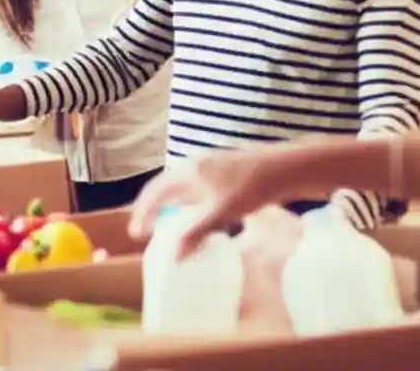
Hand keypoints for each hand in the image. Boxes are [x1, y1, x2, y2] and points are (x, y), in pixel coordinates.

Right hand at [128, 149, 286, 258]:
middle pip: (164, 187)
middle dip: (153, 209)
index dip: (142, 212)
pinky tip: (197, 215)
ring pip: (180, 187)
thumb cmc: (251, 188)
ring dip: (170, 206)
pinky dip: (187, 202)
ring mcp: (208, 166)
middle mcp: (194, 165)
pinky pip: (194, 187)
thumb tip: (174, 255)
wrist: (282, 168)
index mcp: (188, 172)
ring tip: (167, 225)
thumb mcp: (221, 213)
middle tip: (147, 230)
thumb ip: (196, 233)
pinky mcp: (222, 171)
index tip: (136, 233)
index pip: (154, 191)